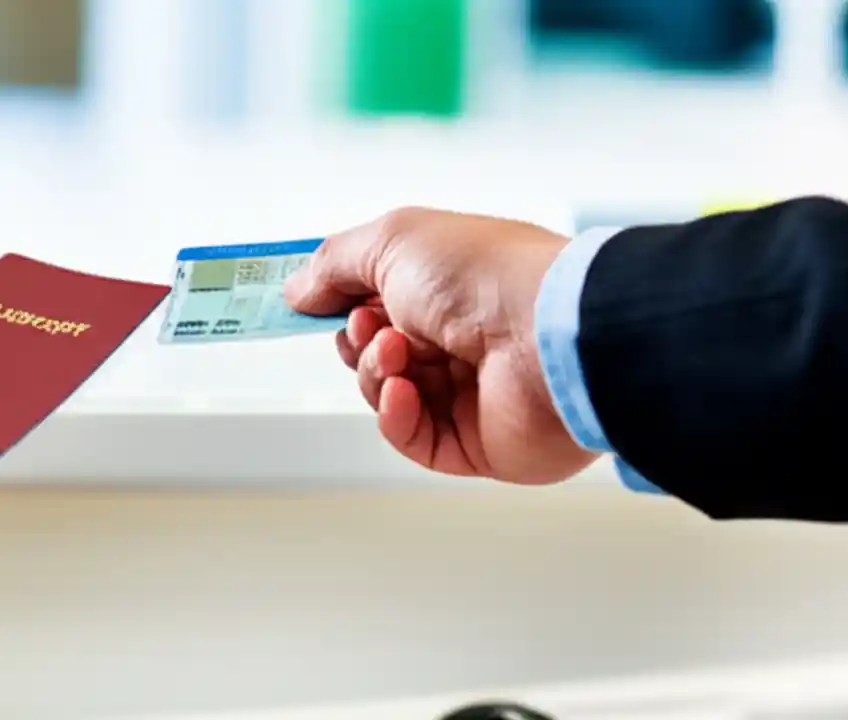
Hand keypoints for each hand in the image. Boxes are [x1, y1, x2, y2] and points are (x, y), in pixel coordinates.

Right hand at [284, 207, 596, 484]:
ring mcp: (468, 392)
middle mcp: (459, 336)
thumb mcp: (393, 241)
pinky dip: (395, 416)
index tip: (304, 306)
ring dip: (376, 371)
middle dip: (359, 339)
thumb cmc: (483, 275)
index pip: (377, 299)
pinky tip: (403, 391)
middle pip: (375, 350)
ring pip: (387, 393)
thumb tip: (297, 290)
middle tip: (370, 325)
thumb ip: (334, 264)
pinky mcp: (475, 442)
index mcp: (448, 285)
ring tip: (397, 352)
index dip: (341, 303)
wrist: (550, 335)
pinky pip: (413, 438)